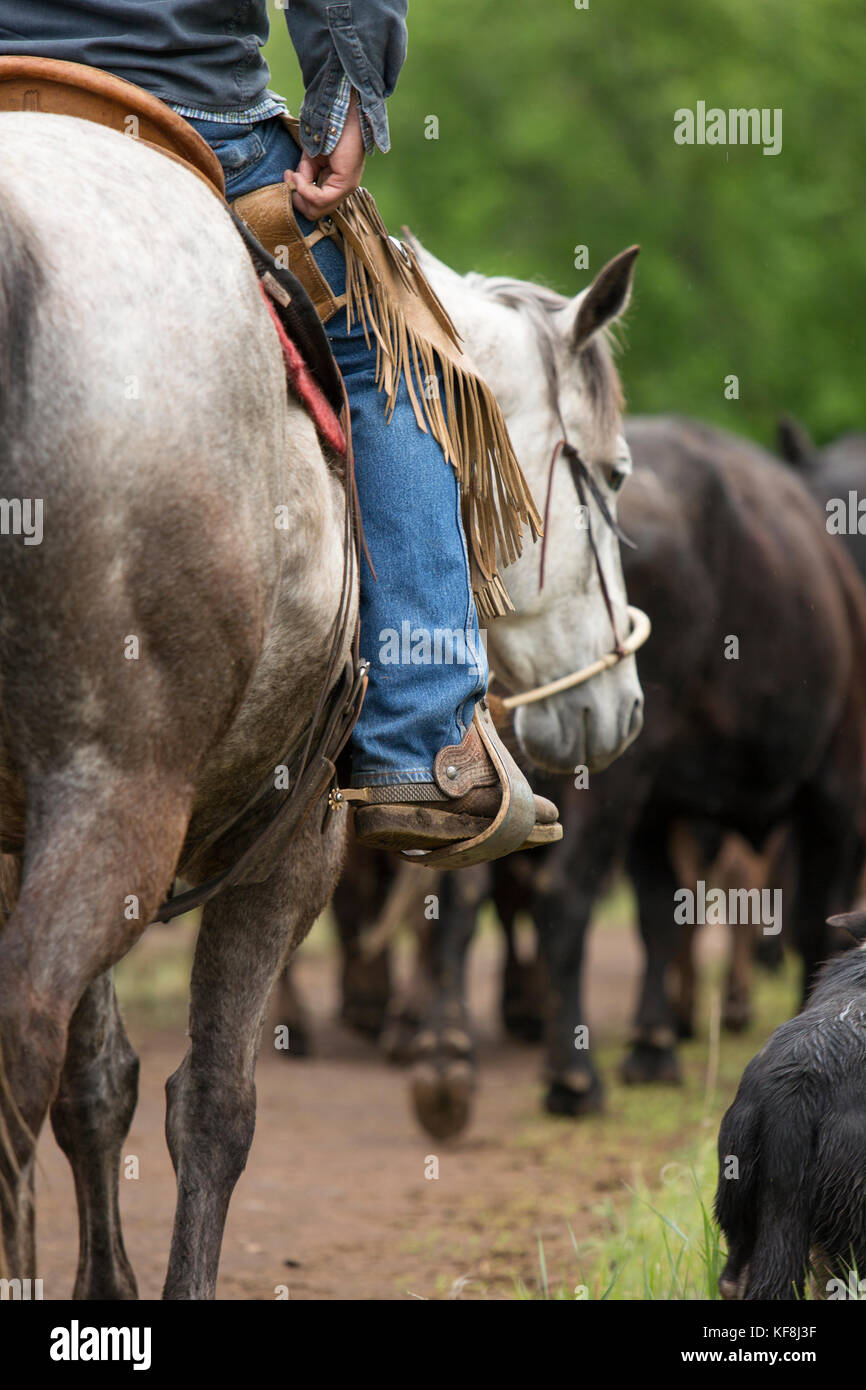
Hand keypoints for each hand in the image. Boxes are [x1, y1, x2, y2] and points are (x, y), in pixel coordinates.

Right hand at [287, 89, 364, 219]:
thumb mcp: (311, 157)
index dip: (298, 195)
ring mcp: (345, 188)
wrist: (343, 110)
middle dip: (297, 199)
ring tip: (295, 174)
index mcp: (336, 184)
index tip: (288, 175)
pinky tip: (300, 175)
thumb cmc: (329, 128)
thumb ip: (306, 174)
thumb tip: (296, 187)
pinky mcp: (345, 183)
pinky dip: (305, 190)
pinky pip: (320, 199)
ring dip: (300, 194)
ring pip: (317, 209)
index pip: (315, 206)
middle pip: (315, 212)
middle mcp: (342, 190)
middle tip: (290, 178)